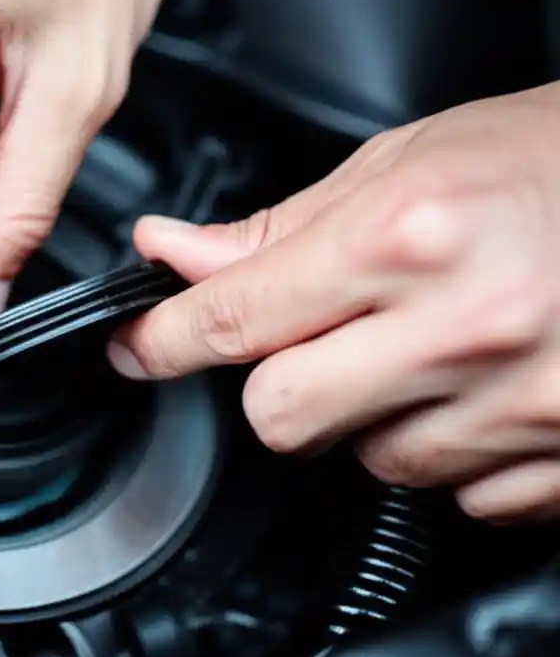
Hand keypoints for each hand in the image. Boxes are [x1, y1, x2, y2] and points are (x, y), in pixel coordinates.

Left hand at [112, 82, 559, 522]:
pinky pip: (458, 495)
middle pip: (280, 415)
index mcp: (409, 236)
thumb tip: (177, 255)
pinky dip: (450, 451)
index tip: (138, 350)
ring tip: (430, 348)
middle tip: (315, 339)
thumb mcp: (408, 160)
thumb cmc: (558, 160)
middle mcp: (464, 327)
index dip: (163, 341)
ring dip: (371, 415)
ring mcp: (522, 404)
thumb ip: (280, 227)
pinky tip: (482, 390)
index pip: (231, 320)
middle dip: (273, 383)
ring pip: (369, 461)